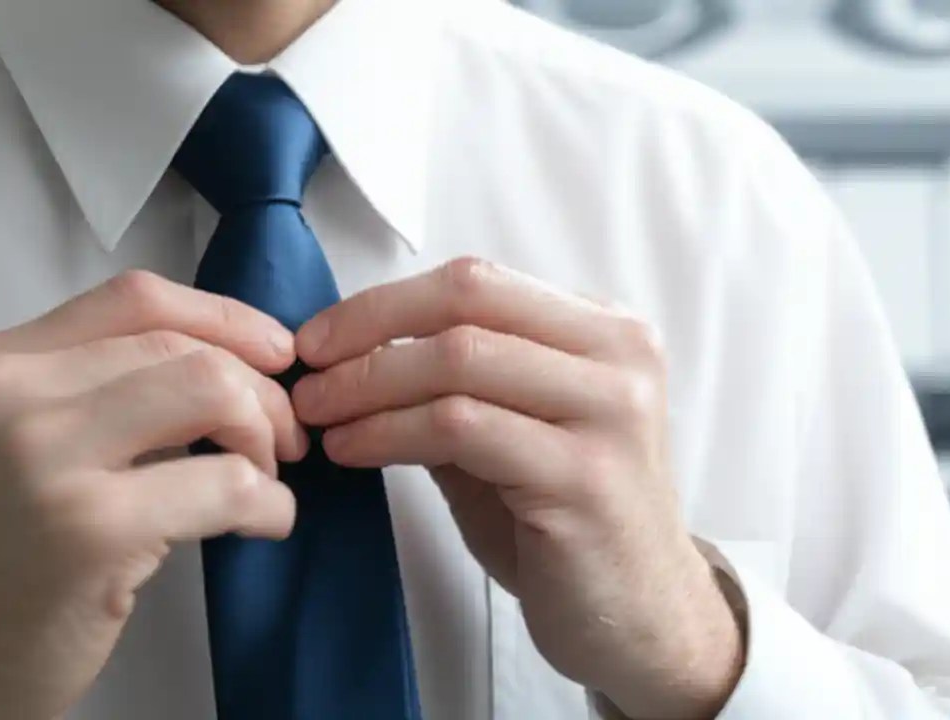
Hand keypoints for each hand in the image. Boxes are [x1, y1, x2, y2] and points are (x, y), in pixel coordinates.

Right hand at [0, 271, 306, 719]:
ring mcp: (46, 458)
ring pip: (212, 392)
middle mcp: (12, 395)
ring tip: (264, 481)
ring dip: (266, 436)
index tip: (276, 353)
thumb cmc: (1, 557)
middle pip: (185, 346)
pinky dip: (272, 504)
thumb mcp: (25, 444)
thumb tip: (236, 368)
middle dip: (263, 390)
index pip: (138, 300)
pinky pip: (229, 483)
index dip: (227, 318)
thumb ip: (103, 393)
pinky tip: (265, 524)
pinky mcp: (93, 528)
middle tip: (285, 441)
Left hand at [293, 258, 744, 718]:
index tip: (323, 336)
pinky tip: (353, 449)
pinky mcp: (584, 475)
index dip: (386, 302)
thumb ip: (459, 386)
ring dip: (368, 385)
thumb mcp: (516, 435)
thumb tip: (354, 353)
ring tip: (319, 415)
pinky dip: (389, 432)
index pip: (480, 281)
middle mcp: (620, 356)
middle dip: (370, 329)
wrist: (642, 619)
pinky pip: (461, 427)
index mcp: (606, 332)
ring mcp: (610, 413)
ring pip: (460, 360)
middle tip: (307, 368)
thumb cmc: (571, 525)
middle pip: (470, 301)